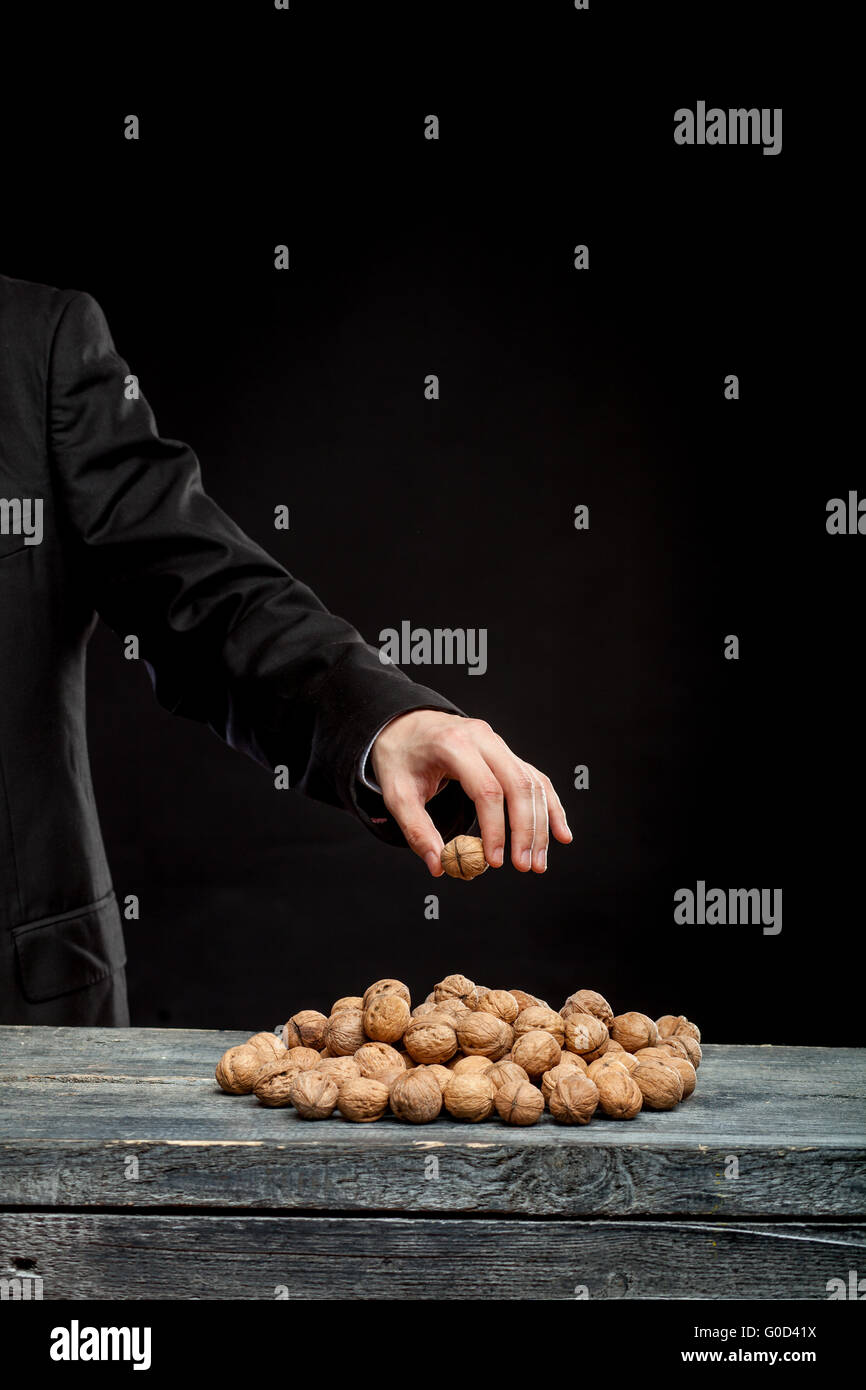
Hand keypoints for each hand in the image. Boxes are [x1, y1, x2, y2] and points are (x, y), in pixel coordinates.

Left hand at [369, 710, 571, 876]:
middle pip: (518, 785)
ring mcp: (498, 744)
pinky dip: (549, 806)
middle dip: (526, 830)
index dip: (495, 828)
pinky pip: (535, 779)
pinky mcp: (506, 753)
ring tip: (537, 863)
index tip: (494, 861)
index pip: (486, 789)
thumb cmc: (400, 757)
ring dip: (540, 825)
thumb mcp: (395, 793)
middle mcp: (483, 739)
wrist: (404, 724)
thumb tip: (440, 866)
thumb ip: (417, 830)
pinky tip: (561, 834)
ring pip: (532, 783)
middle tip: (525, 867)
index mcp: (454, 744)